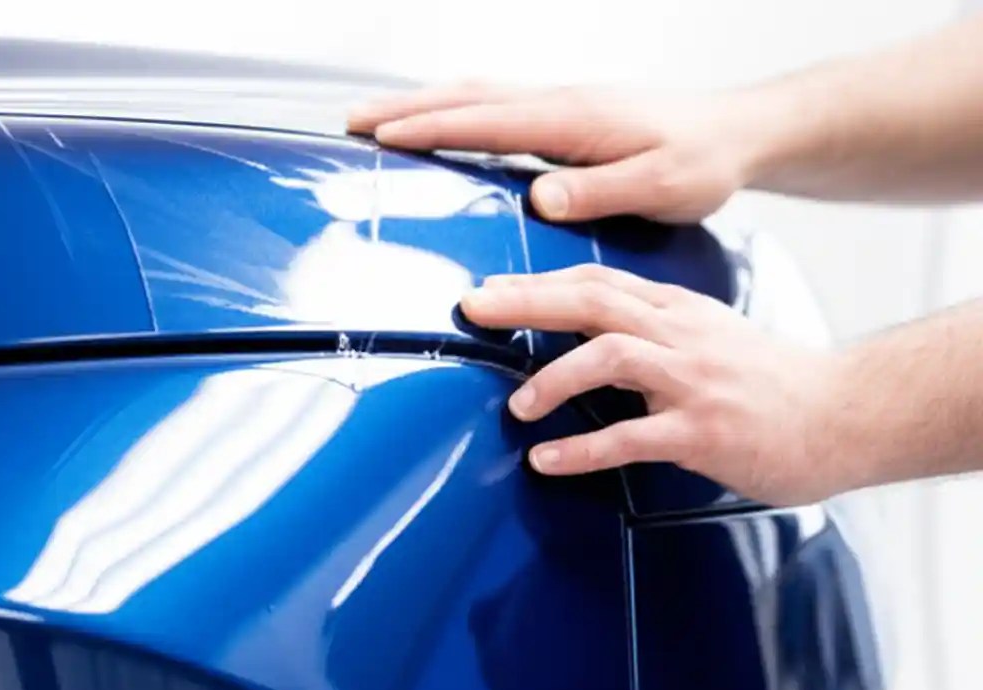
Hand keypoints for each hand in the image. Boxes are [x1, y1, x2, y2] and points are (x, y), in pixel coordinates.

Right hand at [348, 82, 765, 222]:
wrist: (736, 134)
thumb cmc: (702, 164)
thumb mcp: (662, 186)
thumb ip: (600, 192)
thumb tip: (538, 197)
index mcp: (575, 120)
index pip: (489, 121)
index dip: (432, 127)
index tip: (382, 134)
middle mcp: (560, 102)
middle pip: (468, 97)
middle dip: (406, 107)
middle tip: (350, 119)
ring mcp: (560, 104)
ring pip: (477, 95)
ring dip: (423, 103)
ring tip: (375, 118)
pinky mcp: (563, 115)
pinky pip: (495, 104)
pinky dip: (454, 108)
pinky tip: (439, 121)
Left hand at [461, 264, 853, 505]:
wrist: (844, 414)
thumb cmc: (767, 381)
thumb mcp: (705, 335)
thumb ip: (650, 328)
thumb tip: (587, 327)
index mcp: (676, 311)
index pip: (595, 282)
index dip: (536, 283)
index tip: (487, 289)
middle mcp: (680, 335)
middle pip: (591, 302)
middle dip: (525, 303)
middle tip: (471, 310)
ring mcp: (693, 381)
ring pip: (610, 357)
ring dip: (554, 379)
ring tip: (519, 407)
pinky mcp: (704, 432)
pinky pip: (632, 437)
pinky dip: (583, 450)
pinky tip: (548, 462)